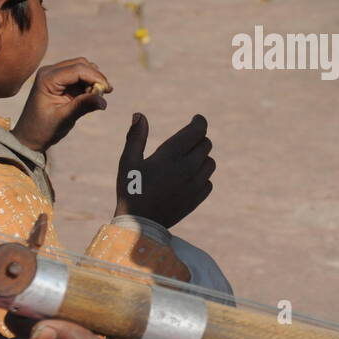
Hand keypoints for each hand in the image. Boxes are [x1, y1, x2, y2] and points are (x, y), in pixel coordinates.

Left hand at [13, 58, 110, 152]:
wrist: (30, 136)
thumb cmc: (43, 129)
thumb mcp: (64, 118)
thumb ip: (82, 106)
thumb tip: (103, 100)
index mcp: (47, 78)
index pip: (78, 69)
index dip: (96, 77)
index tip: (108, 91)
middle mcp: (49, 71)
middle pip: (81, 64)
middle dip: (95, 77)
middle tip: (103, 95)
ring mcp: (53, 74)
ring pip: (82, 68)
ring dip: (92, 80)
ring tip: (94, 97)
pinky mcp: (59, 80)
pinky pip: (79, 76)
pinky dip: (88, 84)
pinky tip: (90, 97)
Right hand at [115, 113, 214, 227]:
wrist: (140, 223)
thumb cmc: (131, 189)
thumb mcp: (128, 161)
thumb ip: (136, 137)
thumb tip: (139, 115)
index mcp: (171, 154)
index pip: (198, 130)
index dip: (199, 122)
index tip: (196, 119)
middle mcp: (188, 167)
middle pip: (206, 144)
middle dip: (198, 139)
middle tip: (187, 141)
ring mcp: (195, 184)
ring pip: (210, 162)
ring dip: (201, 158)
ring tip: (187, 160)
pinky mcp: (197, 198)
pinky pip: (209, 182)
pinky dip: (202, 177)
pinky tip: (188, 178)